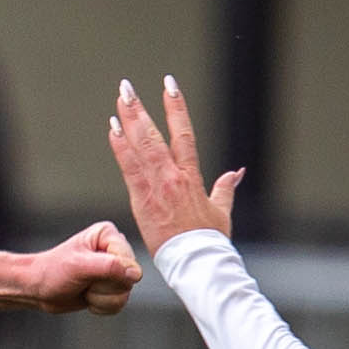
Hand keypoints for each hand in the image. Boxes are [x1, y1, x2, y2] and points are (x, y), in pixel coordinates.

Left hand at [18, 221, 142, 315]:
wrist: (39, 288)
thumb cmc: (52, 272)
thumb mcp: (79, 266)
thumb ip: (110, 267)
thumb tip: (136, 273)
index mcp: (108, 235)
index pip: (128, 261)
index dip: (110, 273)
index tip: (88, 273)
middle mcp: (115, 250)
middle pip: (128, 280)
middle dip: (102, 287)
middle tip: (83, 281)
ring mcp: (115, 270)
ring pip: (124, 294)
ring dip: (99, 298)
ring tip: (84, 288)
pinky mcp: (112, 287)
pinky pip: (118, 304)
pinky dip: (100, 305)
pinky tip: (87, 296)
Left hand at [105, 76, 244, 253]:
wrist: (197, 262)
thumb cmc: (209, 241)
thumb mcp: (221, 212)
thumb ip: (224, 188)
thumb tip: (236, 172)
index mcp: (192, 176)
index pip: (184, 133)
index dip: (176, 107)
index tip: (169, 85)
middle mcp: (174, 176)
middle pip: (155, 134)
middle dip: (140, 108)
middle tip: (127, 87)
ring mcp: (157, 187)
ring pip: (141, 146)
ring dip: (128, 120)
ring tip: (120, 98)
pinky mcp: (142, 200)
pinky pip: (129, 168)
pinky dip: (120, 147)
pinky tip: (112, 129)